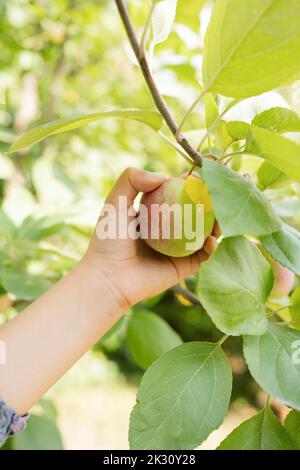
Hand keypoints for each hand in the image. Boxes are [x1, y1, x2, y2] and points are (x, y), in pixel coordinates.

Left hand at [84, 167, 218, 310]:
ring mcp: (178, 249)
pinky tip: (212, 239)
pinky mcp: (183, 267)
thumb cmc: (108, 240)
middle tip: (217, 195)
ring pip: (204, 232)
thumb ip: (132, 179)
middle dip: (210, 202)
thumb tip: (165, 176)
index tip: (200, 176)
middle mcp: (168, 229)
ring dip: (217, 223)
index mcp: (154, 213)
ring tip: (220, 217)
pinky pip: (203, 255)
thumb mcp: (115, 202)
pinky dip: (212, 246)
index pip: (177, 193)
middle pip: (196, 212)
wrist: (108, 278)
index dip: (190, 184)